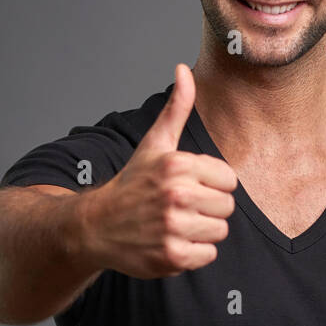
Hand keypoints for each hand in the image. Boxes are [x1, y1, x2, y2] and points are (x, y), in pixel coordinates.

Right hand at [84, 63, 236, 277]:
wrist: (95, 226)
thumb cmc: (132, 184)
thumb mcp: (155, 144)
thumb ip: (176, 108)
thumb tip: (184, 69)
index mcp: (177, 165)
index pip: (230, 180)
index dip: (212, 184)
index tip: (189, 186)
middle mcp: (176, 195)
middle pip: (227, 207)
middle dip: (208, 209)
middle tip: (180, 207)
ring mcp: (173, 227)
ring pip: (219, 232)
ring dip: (201, 232)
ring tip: (175, 224)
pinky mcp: (171, 256)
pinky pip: (208, 255)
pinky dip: (193, 253)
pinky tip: (171, 242)